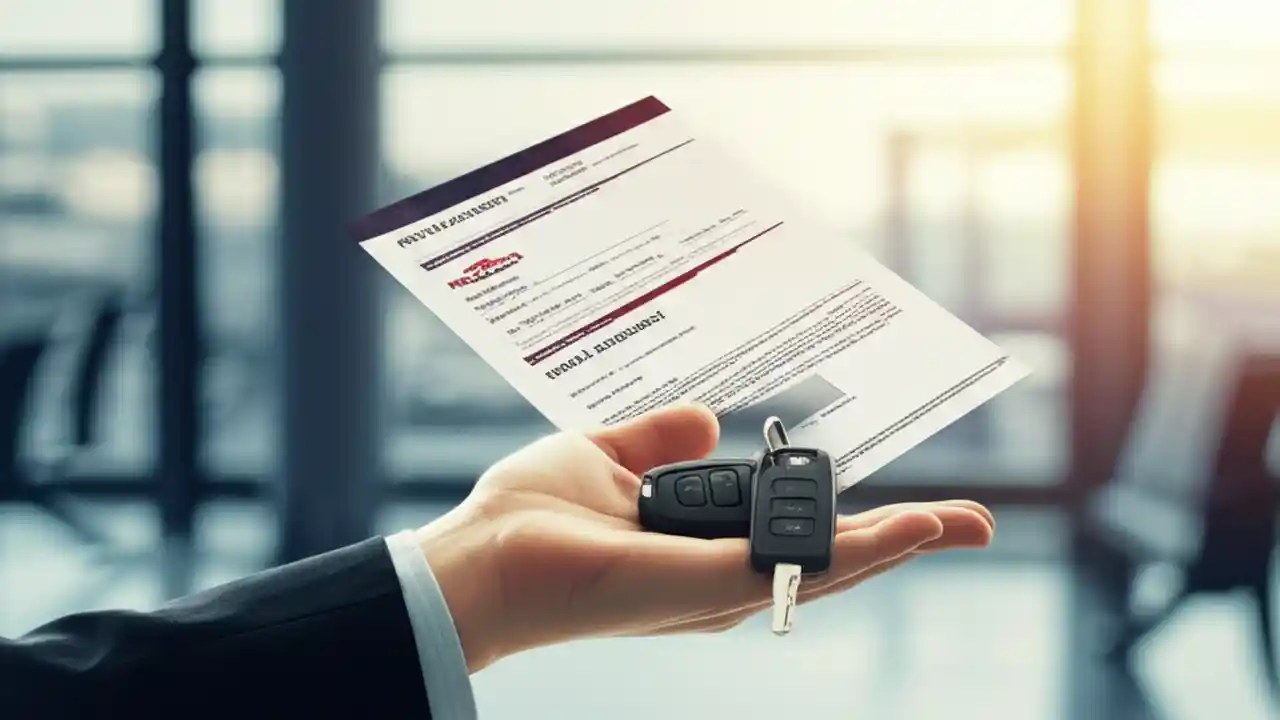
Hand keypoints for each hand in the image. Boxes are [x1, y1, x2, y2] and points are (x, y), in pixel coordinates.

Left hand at [416, 402, 994, 671]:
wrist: (479, 560)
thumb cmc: (526, 519)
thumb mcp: (601, 455)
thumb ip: (657, 439)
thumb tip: (709, 419)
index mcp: (696, 549)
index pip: (789, 535)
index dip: (846, 518)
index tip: (895, 500)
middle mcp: (717, 579)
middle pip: (827, 559)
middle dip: (899, 540)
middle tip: (966, 522)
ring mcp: (716, 588)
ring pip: (831, 568)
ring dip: (901, 545)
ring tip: (962, 525)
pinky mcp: (705, 588)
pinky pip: (797, 568)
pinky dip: (860, 551)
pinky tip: (909, 531)